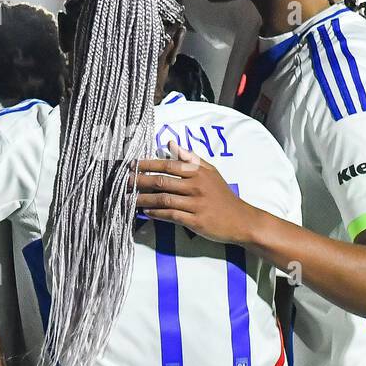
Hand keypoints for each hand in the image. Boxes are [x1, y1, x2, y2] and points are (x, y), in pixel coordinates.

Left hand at [135, 141, 252, 244]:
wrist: (241, 219)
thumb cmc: (222, 195)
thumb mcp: (211, 172)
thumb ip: (190, 158)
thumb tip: (171, 144)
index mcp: (198, 172)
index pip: (168, 165)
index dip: (147, 165)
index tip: (131, 165)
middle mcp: (196, 186)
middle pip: (162, 181)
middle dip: (140, 181)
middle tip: (124, 182)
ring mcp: (196, 204)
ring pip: (163, 199)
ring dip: (143, 199)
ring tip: (129, 199)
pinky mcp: (195, 221)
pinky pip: (171, 215)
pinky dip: (156, 213)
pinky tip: (146, 212)